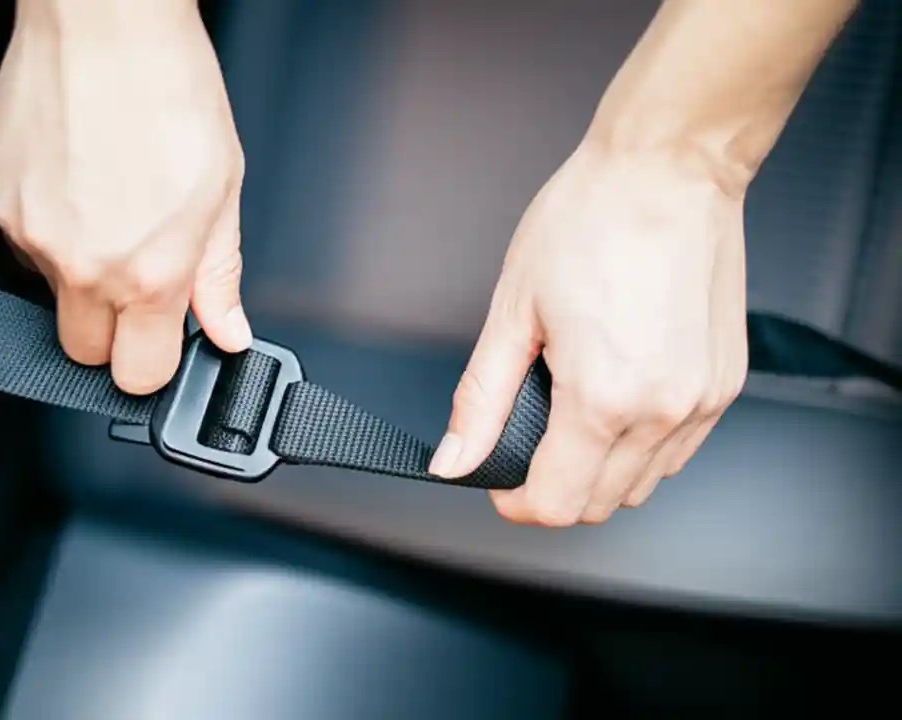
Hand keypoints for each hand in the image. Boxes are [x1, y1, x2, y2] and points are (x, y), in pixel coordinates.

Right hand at [0, 0, 250, 394]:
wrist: (102, 22)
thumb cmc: (169, 88)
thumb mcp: (222, 187)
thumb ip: (218, 273)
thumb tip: (227, 331)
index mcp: (147, 270)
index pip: (138, 375)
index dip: (153, 362)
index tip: (162, 339)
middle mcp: (81, 264)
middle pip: (83, 351)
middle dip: (111, 330)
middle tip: (137, 272)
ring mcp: (31, 235)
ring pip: (50, 293)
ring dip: (79, 270)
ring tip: (110, 202)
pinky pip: (21, 246)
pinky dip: (49, 228)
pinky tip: (78, 180)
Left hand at [429, 142, 748, 525]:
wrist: (670, 167)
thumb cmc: (591, 219)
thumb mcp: (513, 310)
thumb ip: (482, 400)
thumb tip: (455, 460)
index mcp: (603, 397)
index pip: (557, 503)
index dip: (516, 500)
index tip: (497, 477)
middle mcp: (663, 410)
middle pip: (599, 503)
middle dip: (553, 485)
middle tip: (526, 436)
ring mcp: (702, 401)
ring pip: (641, 484)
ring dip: (597, 468)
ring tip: (570, 405)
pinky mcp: (725, 385)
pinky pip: (676, 451)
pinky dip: (638, 445)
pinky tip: (613, 394)